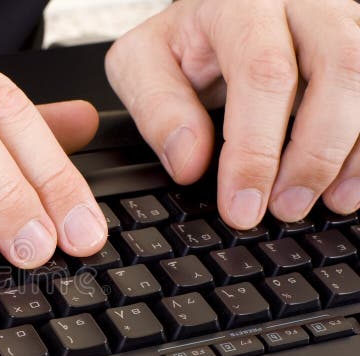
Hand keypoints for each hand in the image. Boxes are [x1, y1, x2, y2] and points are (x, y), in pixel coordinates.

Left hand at [106, 0, 359, 228]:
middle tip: (285, 208)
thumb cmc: (182, 37)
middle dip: (314, 153)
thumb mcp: (142, 64)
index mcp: (239, 4)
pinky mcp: (357, 40)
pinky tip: (347, 184)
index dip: (256, 149)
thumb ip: (158, 109)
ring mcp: (340, 17)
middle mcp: (301, 1)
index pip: (263, 73)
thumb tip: (190, 164)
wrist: (213, 7)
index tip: (242, 204)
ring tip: (324, 202)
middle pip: (338, 69)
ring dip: (349, 151)